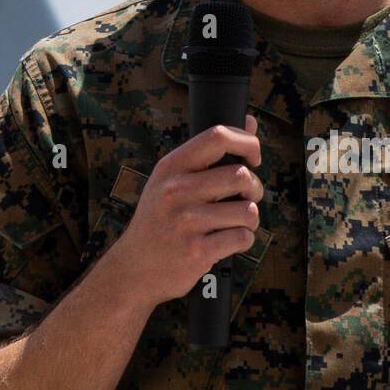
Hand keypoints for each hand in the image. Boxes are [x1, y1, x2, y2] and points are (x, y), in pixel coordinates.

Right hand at [106, 113, 263, 308]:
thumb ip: (208, 154)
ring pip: (248, 210)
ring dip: (251, 218)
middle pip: (241, 176)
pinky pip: (242, 238)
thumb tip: (249, 121)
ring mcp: (186, 222)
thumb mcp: (171, 180)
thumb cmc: (159, 220)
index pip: (218, 136)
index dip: (247, 143)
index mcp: (171, 167)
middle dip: (255, 188)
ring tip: (237, 222)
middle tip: (247, 198)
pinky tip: (227, 241)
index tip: (253, 157)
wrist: (134, 268)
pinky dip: (243, 240)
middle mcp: (176, 191)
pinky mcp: (197, 251)